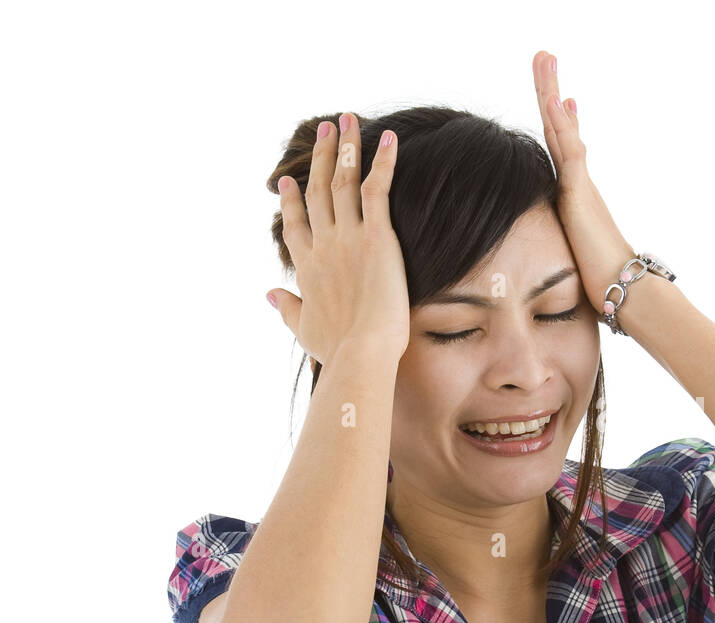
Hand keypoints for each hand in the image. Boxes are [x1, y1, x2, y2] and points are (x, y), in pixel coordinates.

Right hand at [267, 113, 410, 367]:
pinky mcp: (377, 236)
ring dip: (345, 148)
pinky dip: (382, 161)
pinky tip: (387, 137)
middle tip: (325, 129)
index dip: (291, 200)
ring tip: (347, 120)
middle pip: (318, 190)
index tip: (288, 180)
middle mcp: (324, 244)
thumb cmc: (337, 349)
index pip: (295, 223)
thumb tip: (269, 295)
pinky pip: (377, 189)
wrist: (361, 352)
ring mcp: (348, 236)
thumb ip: (286, 308)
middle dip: (321, 157)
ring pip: (343, 181)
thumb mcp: (304, 328)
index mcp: (307, 265)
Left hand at [532, 50, 636, 321]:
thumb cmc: (607, 286)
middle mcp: (580, 185)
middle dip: (552, 92)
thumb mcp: (579, 260)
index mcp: (577, 199)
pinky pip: (569, 151)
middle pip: (562, 129)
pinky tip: (557, 100)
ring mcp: (580, 187)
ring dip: (552, 92)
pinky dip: (563, 124)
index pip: (566, 152)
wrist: (627, 292)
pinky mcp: (579, 195)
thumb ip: (574, 250)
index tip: (564, 98)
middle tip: (545, 56)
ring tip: (544, 58)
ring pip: (562, 129)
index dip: (564, 123)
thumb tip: (578, 265)